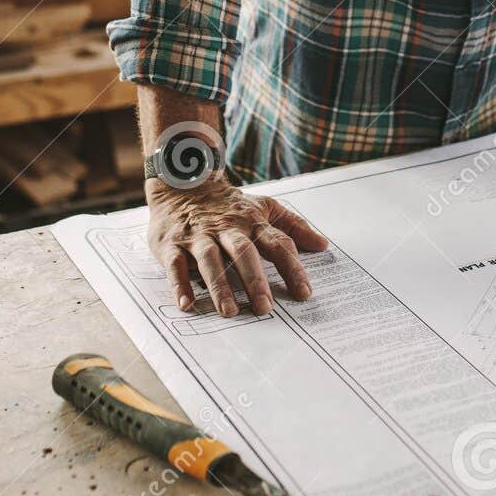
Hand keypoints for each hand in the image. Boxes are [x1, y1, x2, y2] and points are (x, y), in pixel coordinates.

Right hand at [146, 173, 328, 316]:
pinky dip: (179, 284)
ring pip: (210, 260)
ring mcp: (199, 237)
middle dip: (254, 280)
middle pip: (243, 252)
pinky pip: (176, 265)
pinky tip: (187, 304)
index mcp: (252, 222)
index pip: (277, 244)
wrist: (184, 183)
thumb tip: (322, 244)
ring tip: (229, 311)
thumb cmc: (229, 204)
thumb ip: (293, 226)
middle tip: (265, 307)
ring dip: (219, 286)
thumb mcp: (264, 207)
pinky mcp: (172, 244)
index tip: (304, 292)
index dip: (292, 268)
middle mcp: (226, 229)